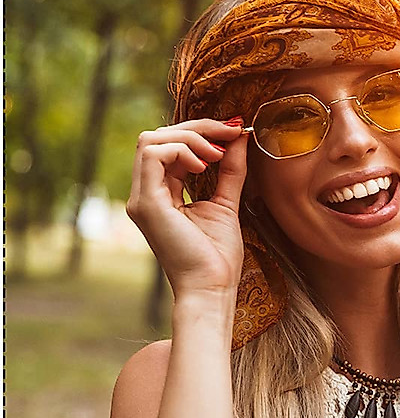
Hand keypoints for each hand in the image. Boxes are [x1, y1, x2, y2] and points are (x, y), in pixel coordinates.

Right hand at [126, 118, 249, 299]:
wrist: (212, 289)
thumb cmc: (218, 258)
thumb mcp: (227, 204)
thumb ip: (230, 171)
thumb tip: (239, 138)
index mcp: (161, 193)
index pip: (171, 147)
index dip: (202, 132)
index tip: (236, 130)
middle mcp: (145, 193)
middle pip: (158, 137)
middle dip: (198, 128)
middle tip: (232, 133)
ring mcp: (141, 198)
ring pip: (151, 141)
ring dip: (190, 138)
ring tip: (219, 154)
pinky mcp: (146, 204)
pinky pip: (152, 155)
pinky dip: (182, 150)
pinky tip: (206, 164)